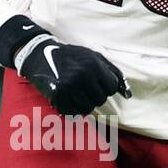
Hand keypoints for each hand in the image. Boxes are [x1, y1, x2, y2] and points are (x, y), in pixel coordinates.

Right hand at [0, 16, 130, 115]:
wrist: (39, 55)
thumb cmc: (71, 56)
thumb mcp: (94, 57)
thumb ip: (114, 73)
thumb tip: (128, 95)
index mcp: (93, 65)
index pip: (111, 88)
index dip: (105, 87)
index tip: (97, 82)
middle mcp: (82, 76)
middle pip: (100, 99)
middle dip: (95, 95)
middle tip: (85, 87)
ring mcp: (69, 87)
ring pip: (88, 108)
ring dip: (84, 103)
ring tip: (76, 92)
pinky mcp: (57, 96)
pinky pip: (73, 112)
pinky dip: (72, 108)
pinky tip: (68, 97)